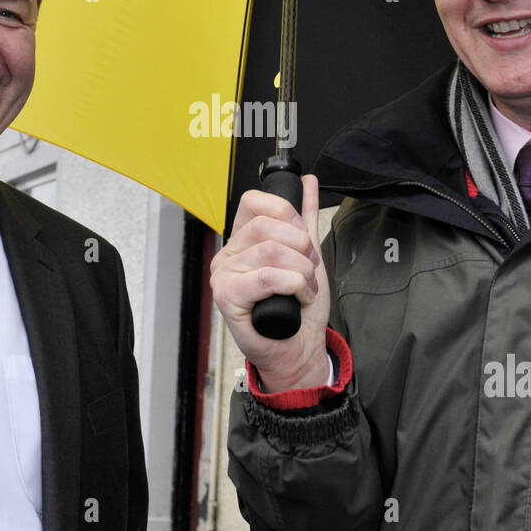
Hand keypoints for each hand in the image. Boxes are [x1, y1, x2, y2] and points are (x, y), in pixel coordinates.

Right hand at [210, 174, 330, 391]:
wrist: (298, 348)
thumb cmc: (297, 308)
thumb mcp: (306, 255)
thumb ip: (305, 218)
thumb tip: (307, 182)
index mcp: (242, 240)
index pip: (254, 201)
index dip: (285, 212)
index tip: (302, 236)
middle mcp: (228, 254)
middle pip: (265, 225)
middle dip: (300, 245)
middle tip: (307, 268)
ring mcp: (223, 275)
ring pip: (271, 251)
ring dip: (301, 270)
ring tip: (305, 286)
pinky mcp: (226, 297)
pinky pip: (266, 277)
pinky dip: (294, 285)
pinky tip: (299, 297)